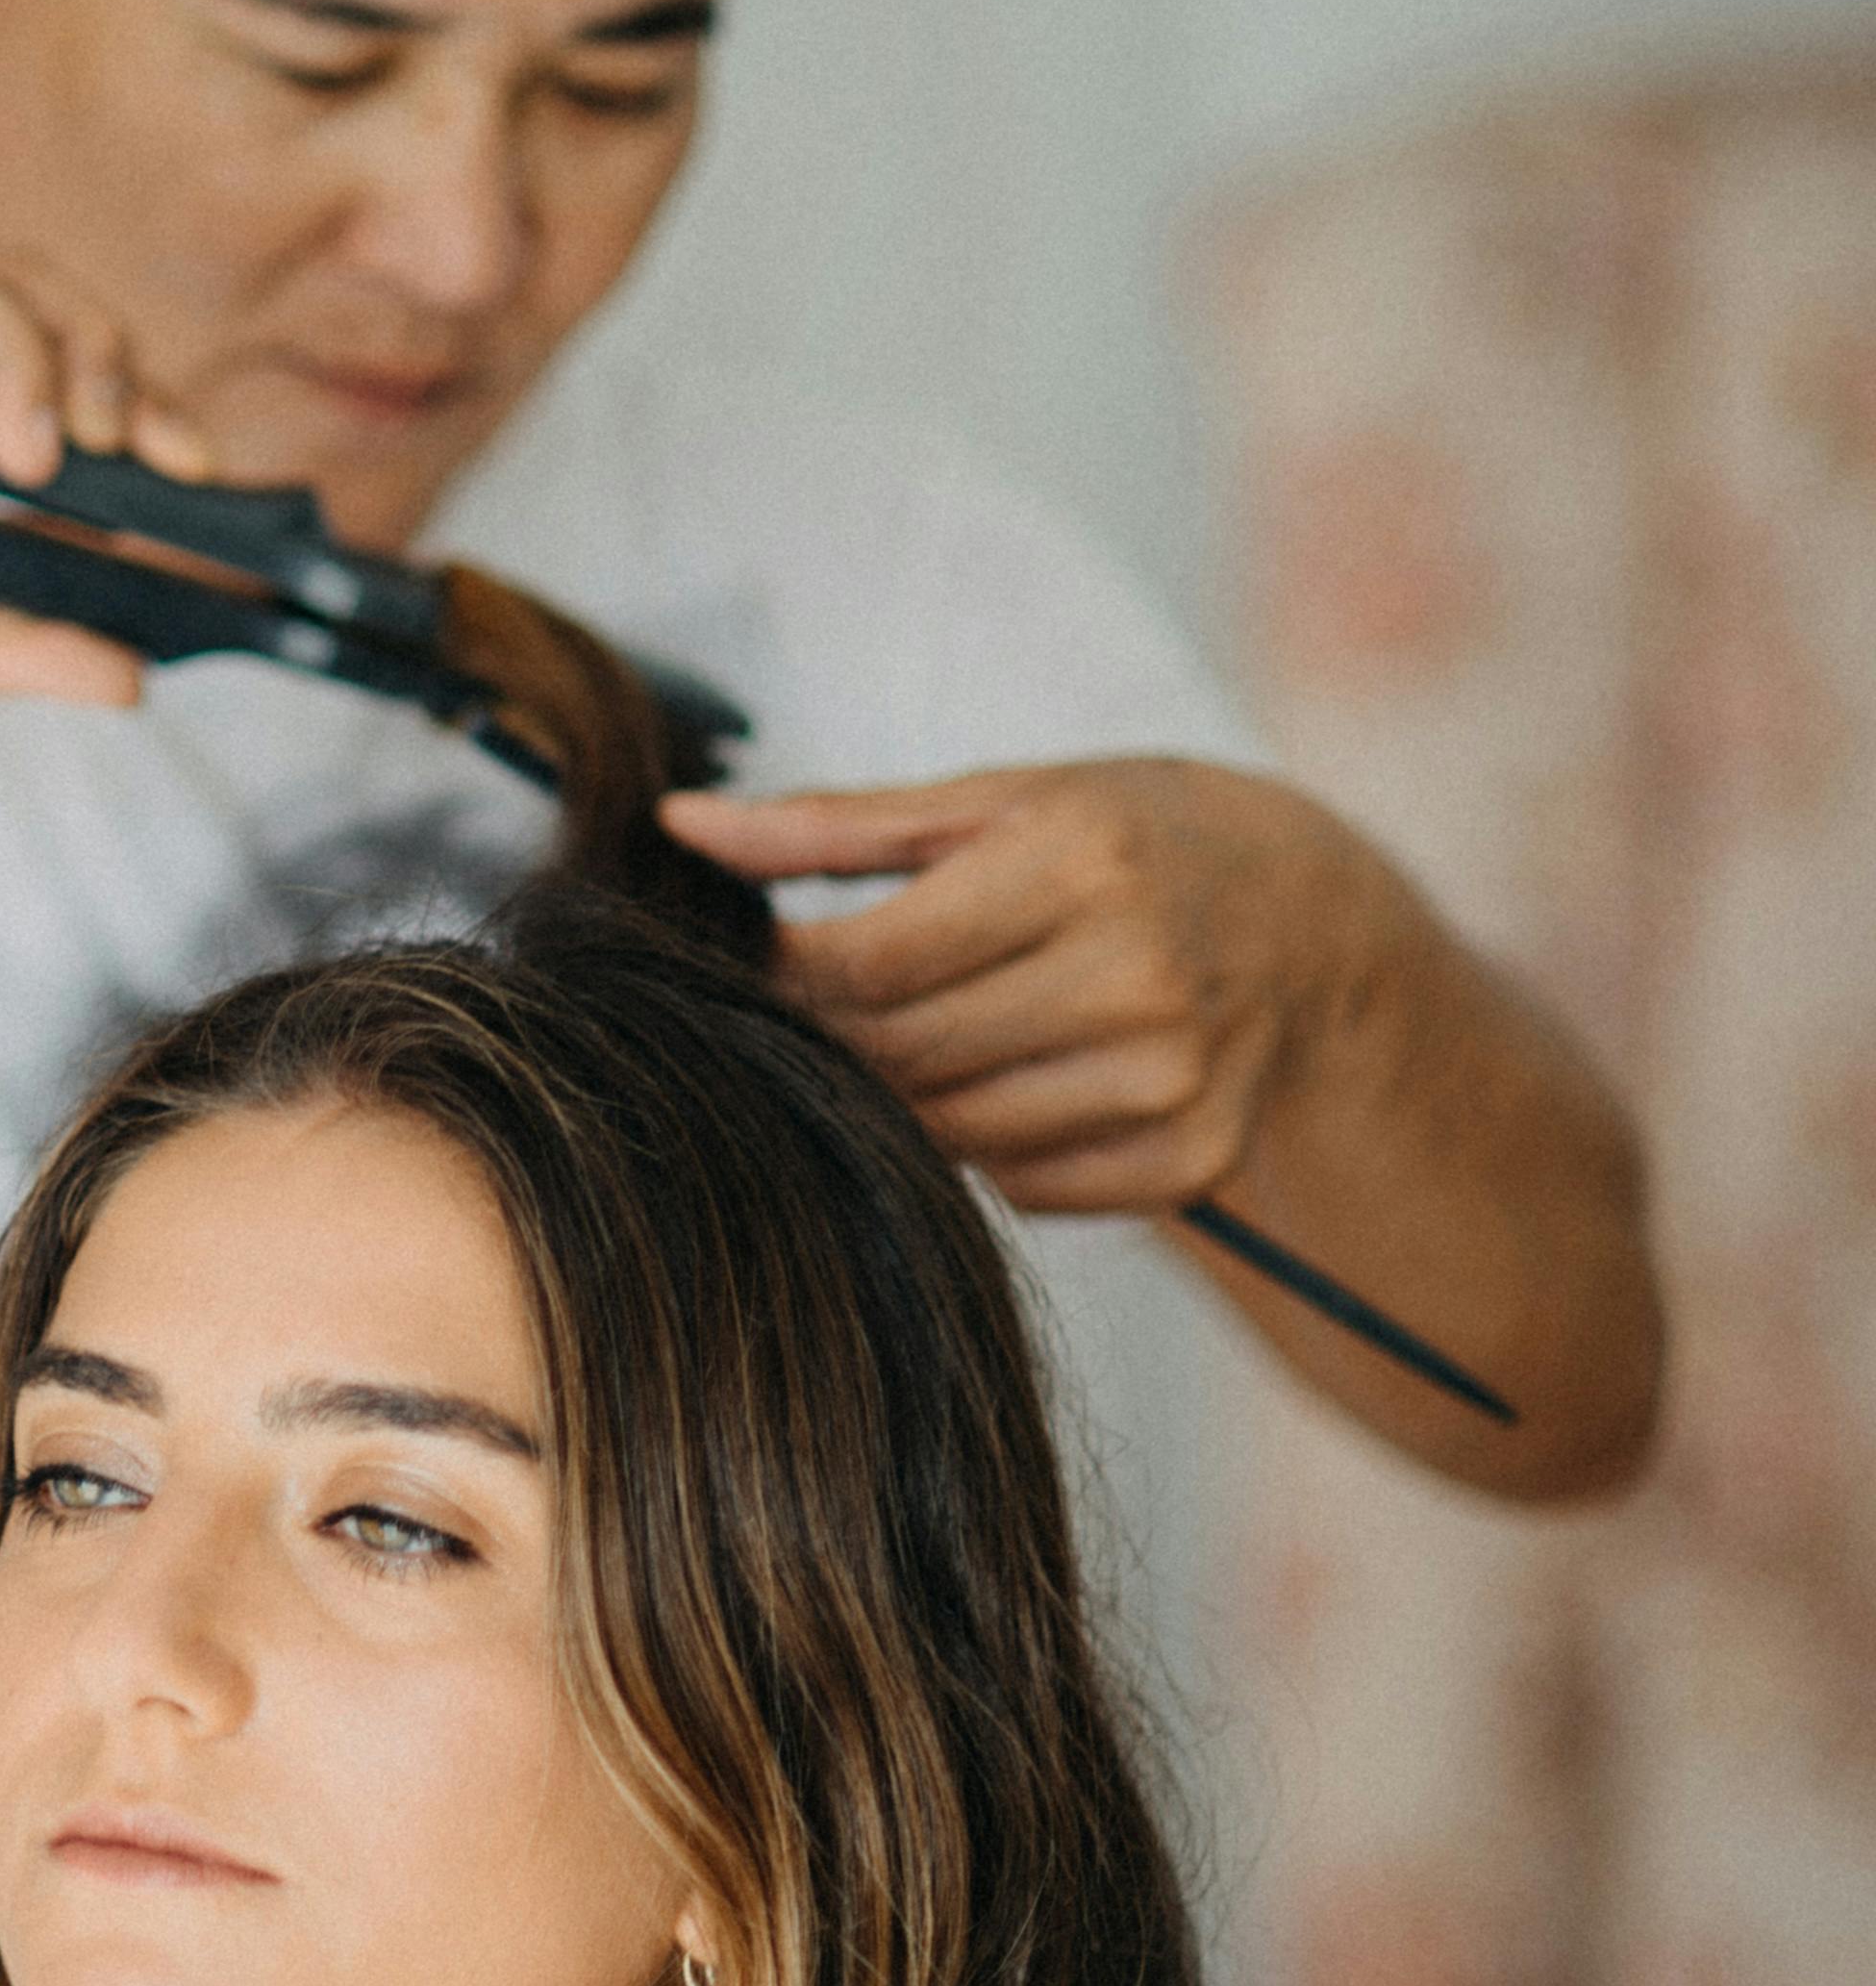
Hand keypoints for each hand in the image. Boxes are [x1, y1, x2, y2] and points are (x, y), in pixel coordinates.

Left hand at [662, 759, 1389, 1217]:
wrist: (1305, 916)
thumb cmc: (1123, 837)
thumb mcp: (993, 798)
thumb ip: (829, 825)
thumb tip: (679, 828)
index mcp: (1081, 866)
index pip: (873, 964)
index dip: (786, 977)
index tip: (753, 963)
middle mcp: (1138, 980)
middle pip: (904, 1057)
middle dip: (836, 1041)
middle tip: (820, 1012)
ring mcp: (1173, 1083)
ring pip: (953, 1134)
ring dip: (910, 1097)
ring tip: (930, 1034)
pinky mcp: (1191, 1162)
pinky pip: (1022, 1187)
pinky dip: (989, 1145)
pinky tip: (1015, 1080)